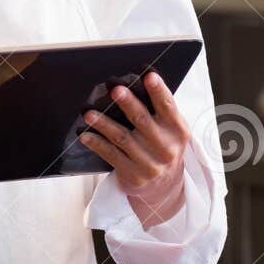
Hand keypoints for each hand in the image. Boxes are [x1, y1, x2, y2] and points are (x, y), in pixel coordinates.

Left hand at [77, 72, 189, 226]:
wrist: (165, 188)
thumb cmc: (163, 148)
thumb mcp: (170, 131)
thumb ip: (158, 112)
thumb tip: (133, 84)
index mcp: (178, 131)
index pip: (168, 107)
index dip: (158, 91)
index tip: (149, 75)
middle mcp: (166, 147)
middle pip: (143, 121)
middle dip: (128, 104)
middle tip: (115, 89)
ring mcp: (149, 163)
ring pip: (123, 138)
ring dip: (104, 124)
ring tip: (89, 113)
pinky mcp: (133, 175)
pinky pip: (111, 156)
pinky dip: (97, 144)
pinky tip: (85, 135)